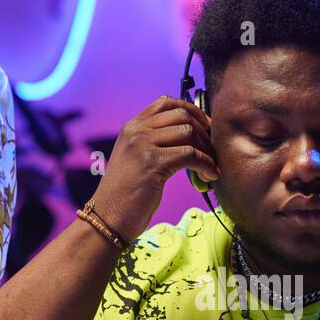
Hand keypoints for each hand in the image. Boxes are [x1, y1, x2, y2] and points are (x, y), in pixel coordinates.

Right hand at [91, 95, 218, 240]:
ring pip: (188, 131)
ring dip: (207, 150)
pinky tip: (210, 176)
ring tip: (211, 167)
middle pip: (181, 114)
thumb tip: (191, 139)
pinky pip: (190, 154)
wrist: (107, 217)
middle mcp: (136, 131)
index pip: (166, 102)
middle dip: (204, 131)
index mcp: (132, 127)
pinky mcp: (152, 162)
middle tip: (212, 150)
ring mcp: (143, 144)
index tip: (205, 126)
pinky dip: (206, 164)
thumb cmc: (125, 195)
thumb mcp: (136, 160)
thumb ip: (155, 144)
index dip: (191, 110)